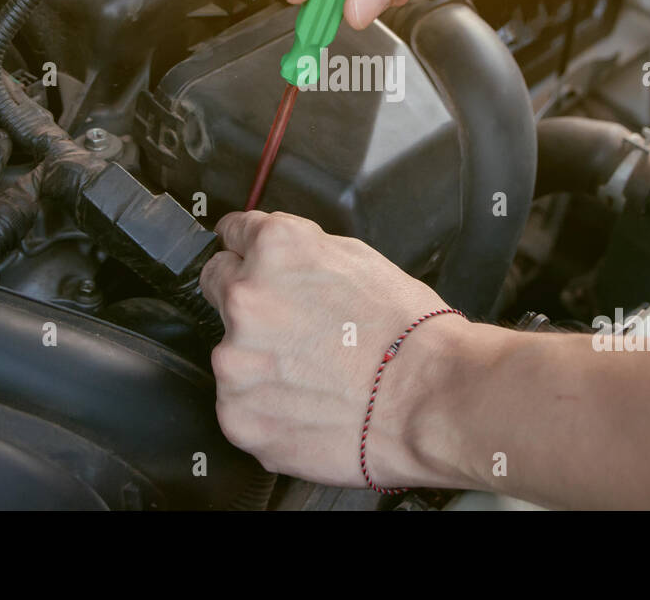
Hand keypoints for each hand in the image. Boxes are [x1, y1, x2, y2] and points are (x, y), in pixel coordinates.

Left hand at [199, 210, 469, 488]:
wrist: (430, 400)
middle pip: (218, 287)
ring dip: (259, 360)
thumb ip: (301, 253)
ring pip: (233, 353)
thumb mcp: (358, 257)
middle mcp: (245, 299)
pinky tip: (307, 404)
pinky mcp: (238, 415)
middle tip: (295, 327)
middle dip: (250, 301)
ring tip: (314, 374)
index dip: (248, 250)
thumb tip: (279, 260)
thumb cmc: (409, 334)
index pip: (232, 233)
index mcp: (274, 250)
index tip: (250, 260)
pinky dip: (266, 406)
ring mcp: (236, 362)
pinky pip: (240, 404)